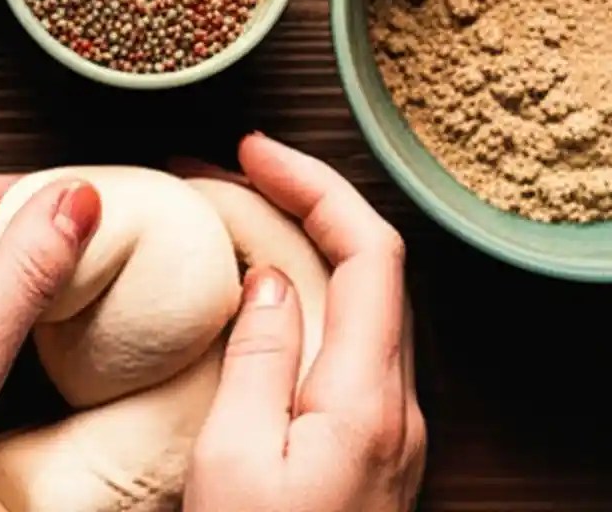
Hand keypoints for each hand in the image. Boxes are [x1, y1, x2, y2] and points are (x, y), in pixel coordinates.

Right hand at [181, 133, 425, 511]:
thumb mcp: (235, 460)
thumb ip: (263, 355)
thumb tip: (273, 276)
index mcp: (366, 400)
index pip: (368, 251)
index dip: (314, 184)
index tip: (252, 151)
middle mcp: (393, 405)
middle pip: (365, 267)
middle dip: (295, 203)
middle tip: (218, 177)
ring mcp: (385, 426)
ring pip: (353, 301)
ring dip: (295, 246)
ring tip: (226, 217)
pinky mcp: (366, 445)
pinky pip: (342, 342)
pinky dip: (300, 294)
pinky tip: (253, 290)